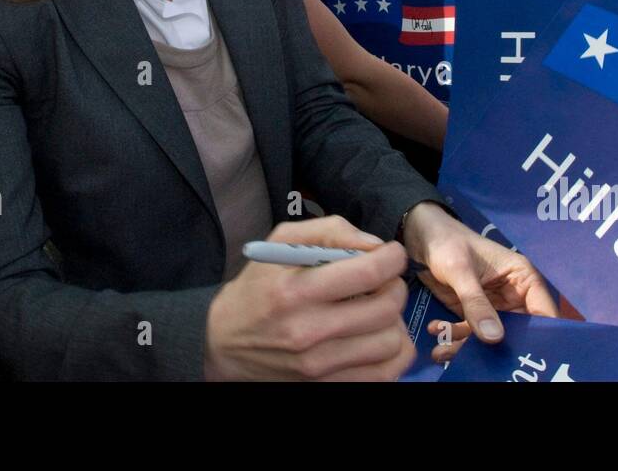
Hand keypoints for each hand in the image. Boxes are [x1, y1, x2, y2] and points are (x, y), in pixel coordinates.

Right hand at [203, 217, 413, 380]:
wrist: (222, 342)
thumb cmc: (255, 288)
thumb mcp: (279, 244)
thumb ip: (328, 231)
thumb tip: (373, 244)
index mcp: (296, 290)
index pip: (367, 273)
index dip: (391, 259)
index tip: (391, 255)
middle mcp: (308, 331)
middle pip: (385, 308)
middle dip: (395, 287)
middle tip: (385, 281)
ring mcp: (319, 366)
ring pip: (391, 343)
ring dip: (394, 321)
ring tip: (378, 310)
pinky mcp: (327, 387)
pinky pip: (385, 374)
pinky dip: (392, 353)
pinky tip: (377, 336)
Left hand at [403, 203, 555, 363]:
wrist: (418, 236)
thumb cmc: (446, 242)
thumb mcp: (460, 270)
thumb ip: (476, 303)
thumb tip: (495, 339)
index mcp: (522, 277)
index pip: (544, 312)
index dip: (542, 337)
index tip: (529, 356)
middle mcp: (513, 295)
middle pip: (519, 333)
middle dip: (501, 349)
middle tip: (484, 363)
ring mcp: (493, 307)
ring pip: (491, 338)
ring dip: (468, 346)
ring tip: (443, 349)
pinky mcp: (473, 314)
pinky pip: (471, 334)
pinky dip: (454, 338)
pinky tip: (436, 330)